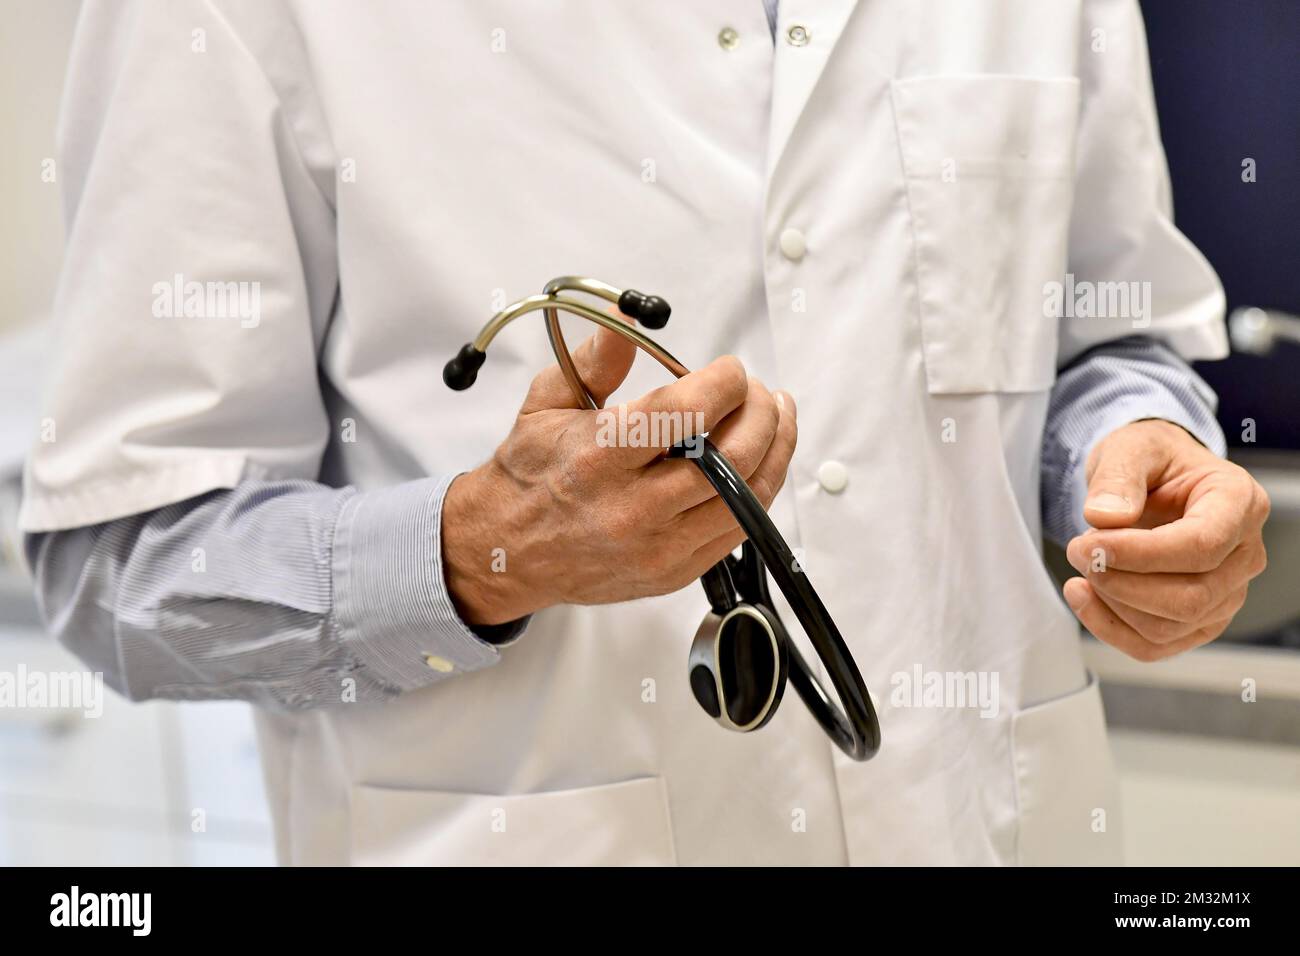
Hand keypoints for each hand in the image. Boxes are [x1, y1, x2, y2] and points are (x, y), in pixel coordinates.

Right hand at [442, 321, 796, 624]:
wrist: (508, 551)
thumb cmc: (529, 474)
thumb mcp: (548, 402)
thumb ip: (595, 359)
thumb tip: (629, 317)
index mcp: (597, 457)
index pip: (685, 413)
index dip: (723, 383)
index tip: (728, 370)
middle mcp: (630, 507)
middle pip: (730, 457)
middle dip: (759, 413)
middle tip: (757, 391)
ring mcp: (657, 546)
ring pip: (746, 497)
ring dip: (775, 449)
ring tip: (777, 418)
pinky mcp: (674, 572)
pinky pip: (738, 530)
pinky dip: (760, 490)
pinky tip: (760, 463)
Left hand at [1062, 419, 1268, 660]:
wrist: (1155, 480)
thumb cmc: (1153, 462)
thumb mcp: (1130, 448)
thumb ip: (1118, 477)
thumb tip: (1106, 517)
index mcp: (1239, 502)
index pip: (1201, 546)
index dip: (1140, 554)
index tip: (1090, 544)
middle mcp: (1244, 554)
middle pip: (1190, 597)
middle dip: (1120, 582)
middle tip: (1078, 551)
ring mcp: (1227, 593)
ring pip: (1170, 626)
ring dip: (1111, 604)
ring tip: (1082, 565)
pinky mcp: (1200, 620)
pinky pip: (1156, 646)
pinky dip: (1111, 629)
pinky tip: (1084, 597)